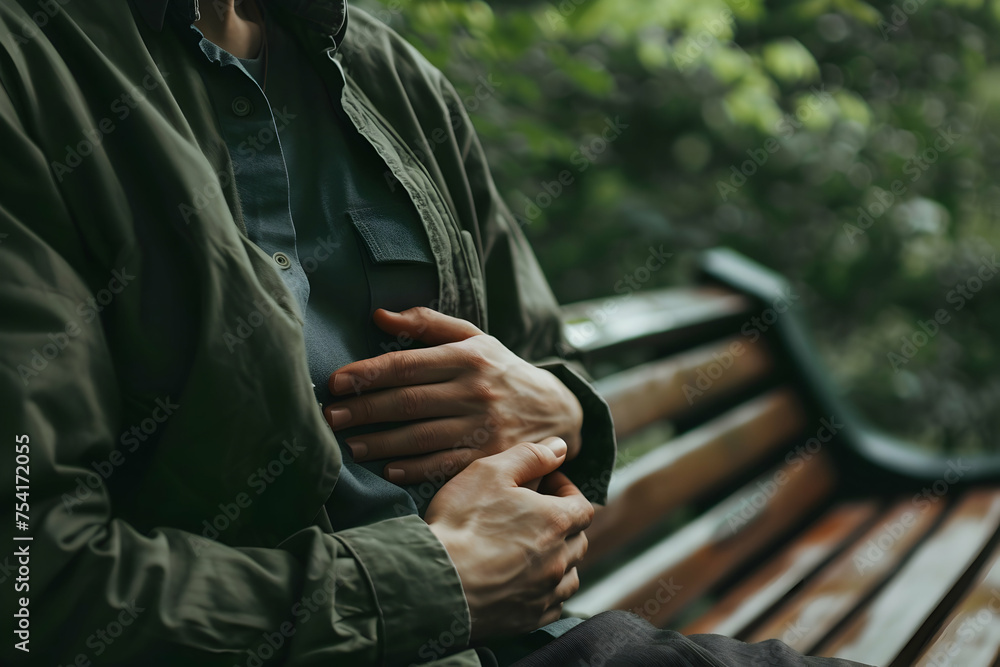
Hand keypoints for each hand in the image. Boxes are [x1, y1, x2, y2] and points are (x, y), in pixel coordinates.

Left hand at [324, 307, 583, 484]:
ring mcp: (484, 426)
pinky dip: (413, 469)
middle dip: (364, 410)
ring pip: (421, 436)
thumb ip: (428, 324)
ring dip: (380, 443)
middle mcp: (475, 390)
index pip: (408, 364)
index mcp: (468, 357)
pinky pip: (443, 465)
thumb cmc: (502, 371)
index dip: (368, 373)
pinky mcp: (490, 457)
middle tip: (330, 417)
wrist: (557, 410)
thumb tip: (379, 315)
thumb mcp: (475, 338)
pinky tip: (388, 469)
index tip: (336, 382)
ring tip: (350, 445)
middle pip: (408, 402)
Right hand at [425, 437, 592, 641]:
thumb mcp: (489, 472)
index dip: (566, 492)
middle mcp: (560, 559)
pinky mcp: (529, 619)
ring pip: (569, 575)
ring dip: (558, 560)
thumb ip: (529, 456)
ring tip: (530, 550)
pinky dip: (545, 591)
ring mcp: (546, 593)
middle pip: (578, 540)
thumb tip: (560, 447)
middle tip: (533, 516)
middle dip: (563, 525)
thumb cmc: (461, 524)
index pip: (583, 505)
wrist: (435, 583)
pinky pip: (552, 604)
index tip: (544, 487)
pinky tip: (523, 582)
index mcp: (557, 521)